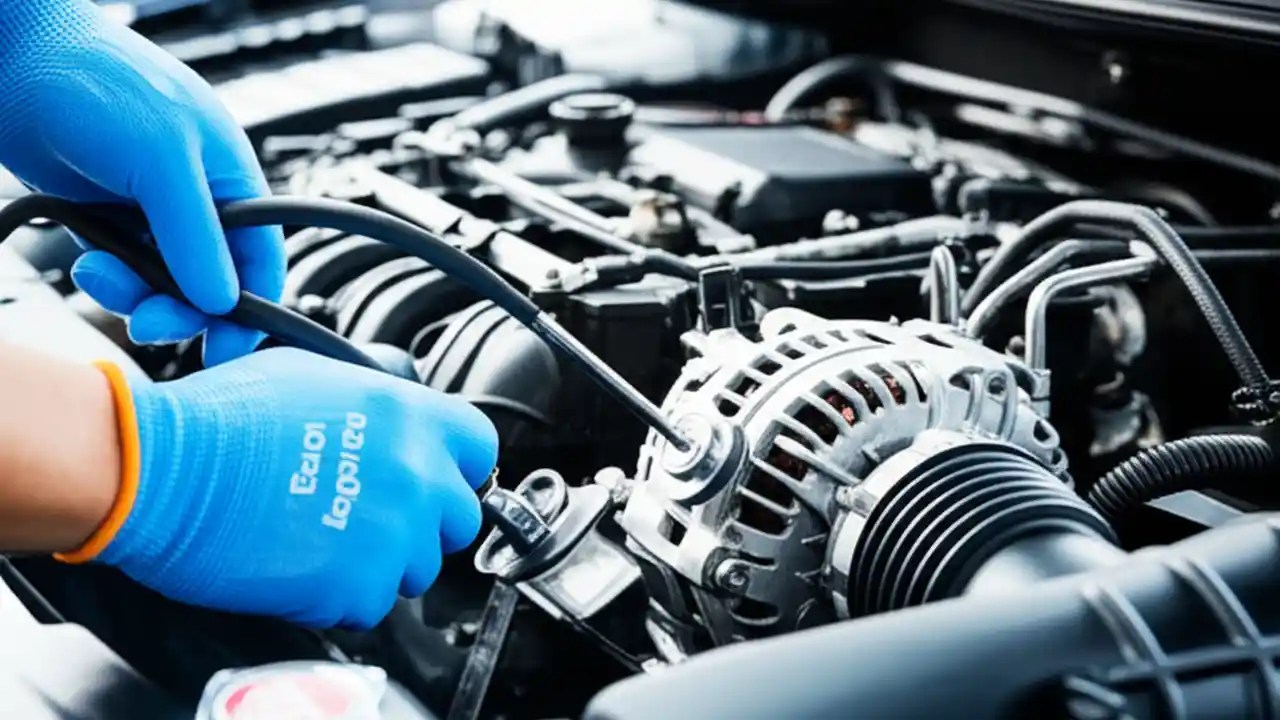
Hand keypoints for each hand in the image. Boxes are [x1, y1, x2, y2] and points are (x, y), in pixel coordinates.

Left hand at [0, 0, 283, 365]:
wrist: (14, 56)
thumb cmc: (99, 82)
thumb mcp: (162, 162)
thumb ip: (196, 236)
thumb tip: (223, 301)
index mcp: (232, 180)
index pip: (261, 260)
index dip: (250, 309)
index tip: (225, 350)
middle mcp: (199, 199)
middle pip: (210, 282)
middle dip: (181, 309)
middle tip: (149, 324)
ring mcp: (151, 211)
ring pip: (162, 282)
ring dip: (134, 294)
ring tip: (99, 276)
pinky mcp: (107, 218)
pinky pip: (121, 270)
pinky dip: (107, 279)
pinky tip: (87, 262)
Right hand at [70, 348, 497, 629]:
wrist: (163, 471)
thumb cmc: (220, 420)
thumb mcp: (313, 375)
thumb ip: (373, 399)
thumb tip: (390, 414)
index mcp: (408, 416)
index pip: (480, 448)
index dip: (457, 465)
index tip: (438, 476)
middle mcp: (414, 474)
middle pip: (460, 516)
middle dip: (424, 521)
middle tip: (374, 515)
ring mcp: (392, 534)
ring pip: (418, 567)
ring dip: (382, 561)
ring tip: (326, 540)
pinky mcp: (358, 586)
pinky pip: (372, 605)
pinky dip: (343, 596)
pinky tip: (304, 567)